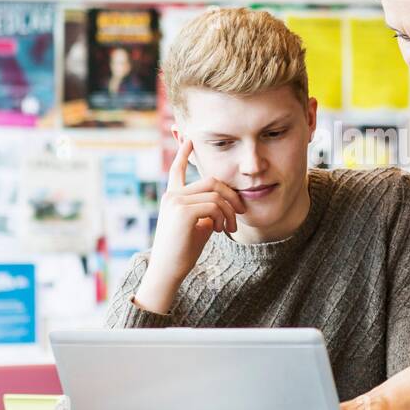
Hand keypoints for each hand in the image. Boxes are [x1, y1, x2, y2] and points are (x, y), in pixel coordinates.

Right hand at [137, 138, 245, 311]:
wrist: (168, 271)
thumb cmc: (183, 252)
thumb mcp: (198, 226)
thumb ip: (207, 210)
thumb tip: (223, 203)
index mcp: (173, 197)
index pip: (177, 169)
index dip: (183, 153)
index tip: (189, 138)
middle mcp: (172, 196)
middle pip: (211, 181)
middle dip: (231, 195)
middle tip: (240, 213)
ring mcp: (176, 202)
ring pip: (216, 194)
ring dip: (230, 211)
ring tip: (230, 228)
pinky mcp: (183, 211)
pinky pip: (215, 206)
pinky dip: (224, 218)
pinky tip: (222, 231)